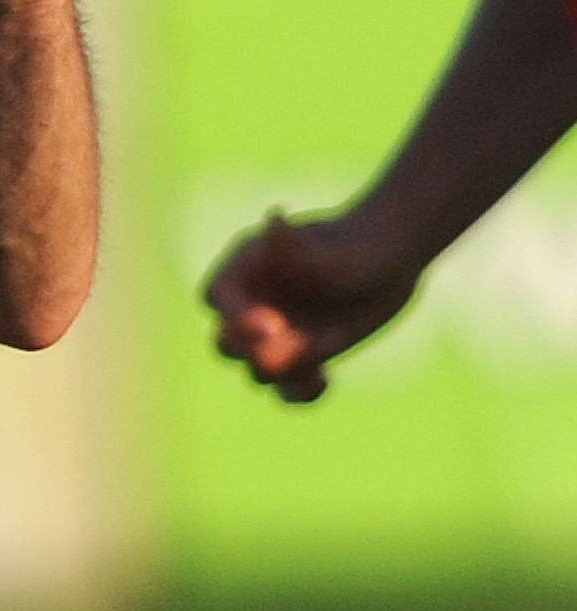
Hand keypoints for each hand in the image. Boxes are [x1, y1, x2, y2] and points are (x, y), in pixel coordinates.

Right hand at [204, 206, 424, 401]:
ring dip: (278, 374)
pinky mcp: (301, 359)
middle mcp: (253, 307)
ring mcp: (275, 338)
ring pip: (256, 371)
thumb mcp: (330, 248)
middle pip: (227, 343)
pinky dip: (299, 393)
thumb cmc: (358, 244)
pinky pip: (287, 389)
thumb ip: (296, 249)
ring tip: (312, 366)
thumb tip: (272, 217)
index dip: (234, 316)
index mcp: (246, 271)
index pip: (217, 298)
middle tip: (284, 345)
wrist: (393, 257)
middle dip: (248, 350)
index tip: (271, 324)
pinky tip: (324, 380)